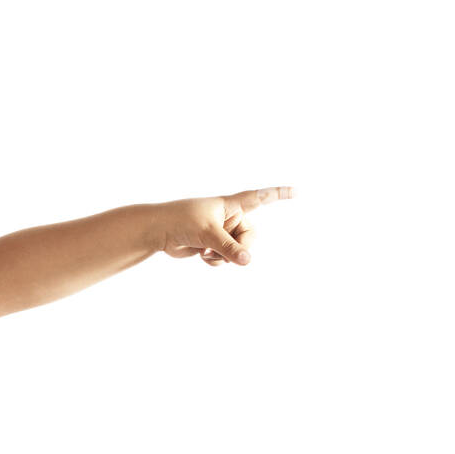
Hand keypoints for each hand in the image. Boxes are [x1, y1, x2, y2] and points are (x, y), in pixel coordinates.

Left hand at [158, 187, 293, 265]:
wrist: (157, 232)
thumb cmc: (180, 221)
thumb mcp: (207, 233)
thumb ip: (229, 247)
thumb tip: (248, 262)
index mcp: (230, 205)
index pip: (259, 198)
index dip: (278, 194)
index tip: (296, 191)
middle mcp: (229, 217)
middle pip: (250, 236)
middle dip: (239, 246)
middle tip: (218, 246)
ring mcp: (221, 232)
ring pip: (238, 251)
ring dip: (224, 256)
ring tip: (205, 250)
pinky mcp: (212, 245)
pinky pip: (226, 258)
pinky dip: (217, 260)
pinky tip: (202, 255)